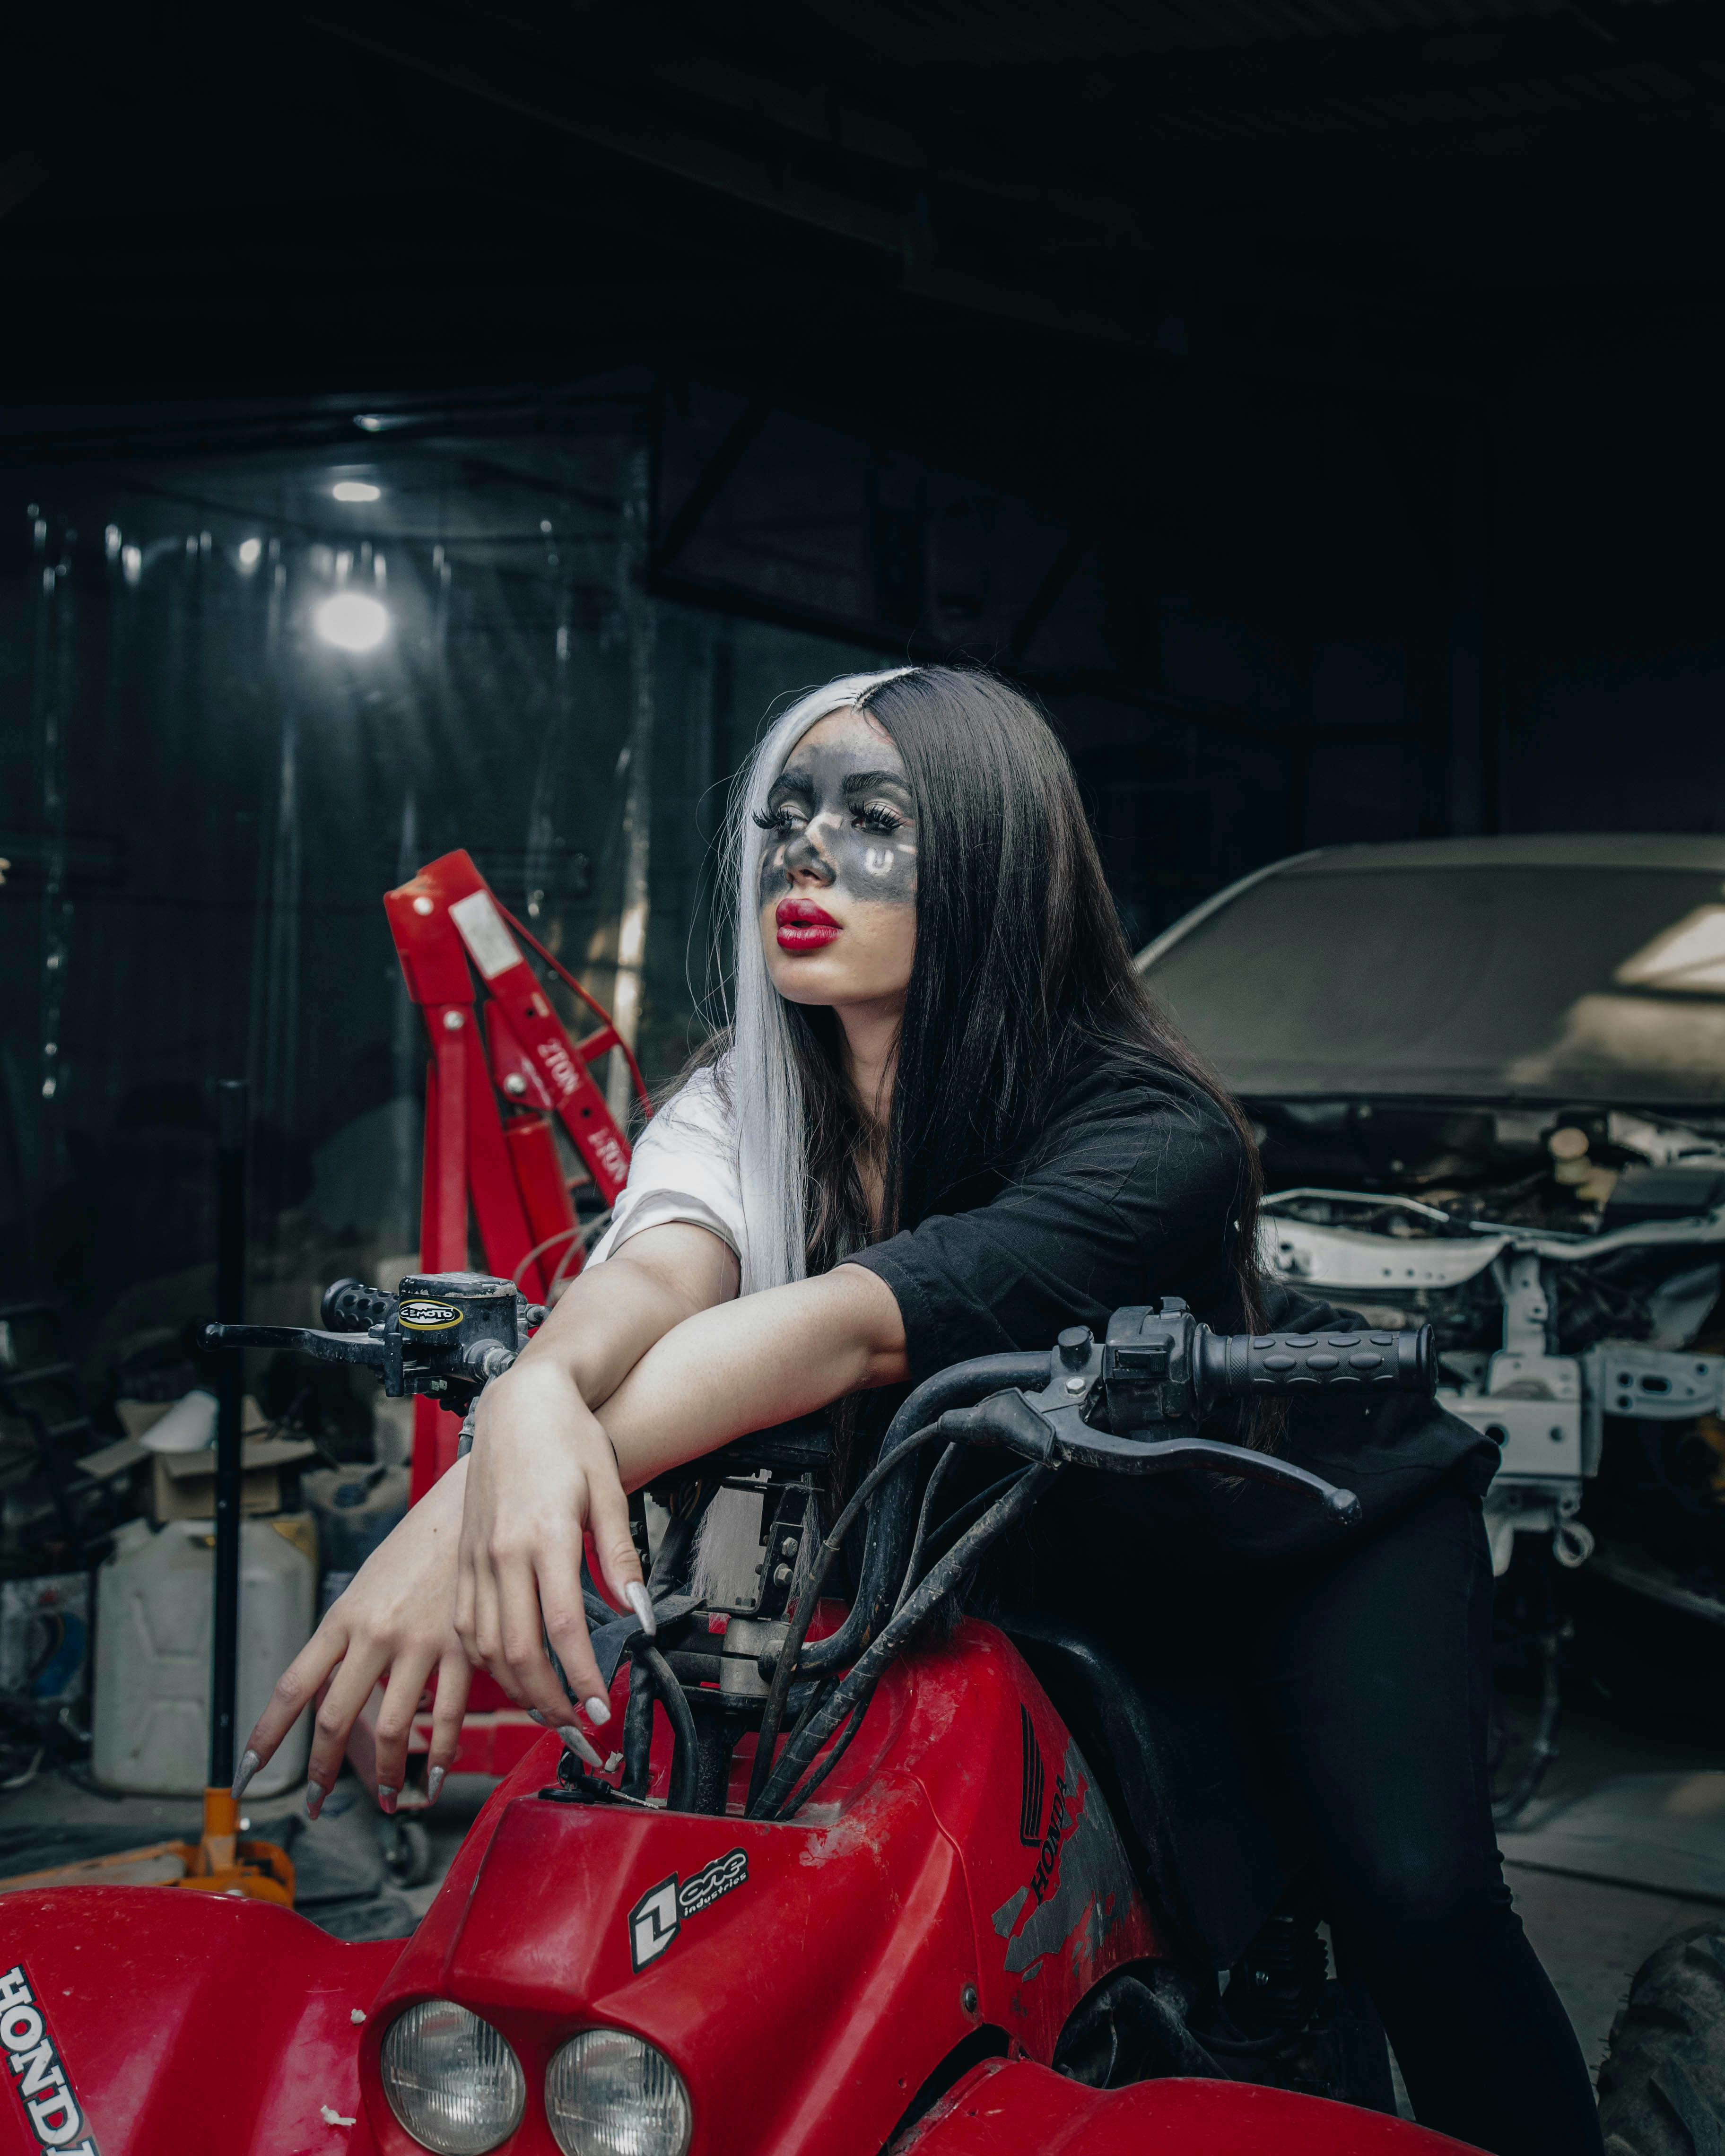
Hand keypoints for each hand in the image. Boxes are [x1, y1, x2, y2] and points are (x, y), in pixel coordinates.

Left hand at [233, 1457, 473, 1813]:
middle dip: (321, 1771)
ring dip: (385, 1775)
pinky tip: (435, 1776)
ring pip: (392, 1728)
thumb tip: (337, 1693)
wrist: (469, 1509)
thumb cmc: (416, 1548)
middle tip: (314, 1803)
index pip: (292, 1687)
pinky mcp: (464, 1646)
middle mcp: (374, 1633)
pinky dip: (441, 1755)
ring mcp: (420, 1642)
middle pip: (334, 1718)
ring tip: (387, 1800)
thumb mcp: (367, 1587)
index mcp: (343, 1616)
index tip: (245, 1775)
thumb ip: (349, 1639)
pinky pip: (449, 1714)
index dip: (265, 1737)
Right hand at [455, 1359, 649, 1729]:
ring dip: (516, 1685)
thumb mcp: (608, 1490)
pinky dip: (487, 1658)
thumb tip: (639, 1613)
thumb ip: (620, 1555)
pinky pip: (468, 1623)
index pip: (562, 1626)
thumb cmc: (568, 1438)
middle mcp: (501, 1552)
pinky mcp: (464, 1557)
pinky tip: (511, 1670)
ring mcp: (476, 1557)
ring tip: (550, 1707)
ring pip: (485, 1644)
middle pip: (517, 1649)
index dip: (580, 1675)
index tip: (600, 1705)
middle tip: (579, 1724)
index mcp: (543, 1537)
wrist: (519, 1401)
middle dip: (549, 1697)